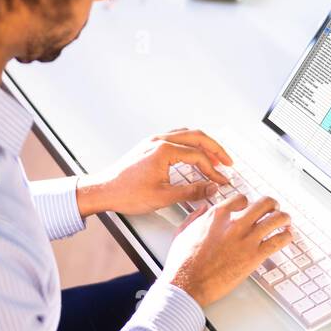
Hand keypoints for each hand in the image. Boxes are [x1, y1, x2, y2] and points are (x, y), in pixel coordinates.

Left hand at [76, 128, 233, 216]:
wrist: (103, 190)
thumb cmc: (127, 193)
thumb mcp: (163, 197)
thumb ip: (191, 192)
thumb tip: (212, 189)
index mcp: (164, 150)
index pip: (198, 156)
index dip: (213, 170)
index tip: (221, 180)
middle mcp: (159, 140)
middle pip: (197, 137)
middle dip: (215, 149)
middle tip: (228, 161)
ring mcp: (153, 140)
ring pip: (187, 134)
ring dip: (203, 145)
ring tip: (214, 157)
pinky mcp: (149, 145)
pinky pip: (176, 137)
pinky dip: (190, 144)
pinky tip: (193, 153)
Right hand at [162, 196, 291, 306]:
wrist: (187, 285)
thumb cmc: (182, 263)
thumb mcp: (182, 233)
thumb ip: (193, 218)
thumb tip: (201, 208)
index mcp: (216, 216)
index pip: (241, 199)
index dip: (248, 202)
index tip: (250, 207)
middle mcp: (234, 224)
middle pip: (264, 204)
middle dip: (272, 205)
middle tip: (274, 210)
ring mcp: (246, 240)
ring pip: (275, 219)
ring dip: (284, 218)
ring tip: (286, 221)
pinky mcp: (254, 256)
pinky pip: (278, 241)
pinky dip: (286, 236)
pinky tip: (287, 237)